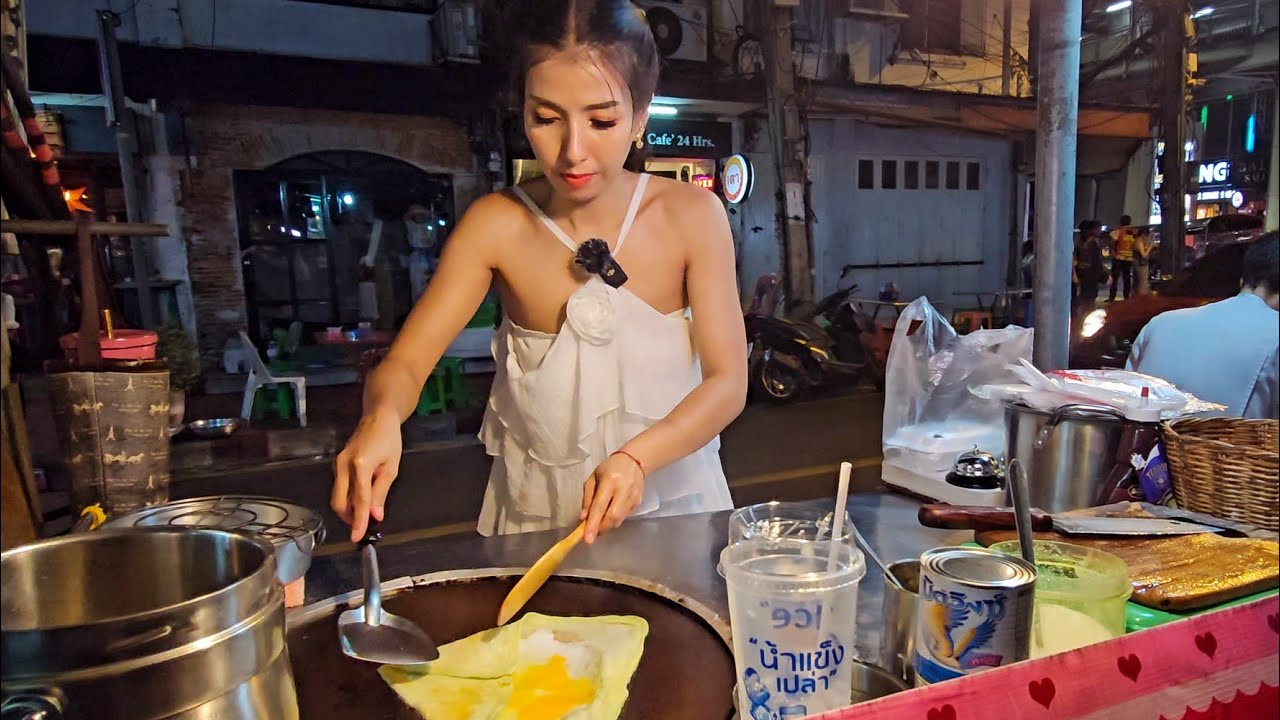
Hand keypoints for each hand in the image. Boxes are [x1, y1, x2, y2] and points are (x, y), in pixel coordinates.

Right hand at [331, 410, 402, 541]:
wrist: (378, 417)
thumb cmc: (388, 439)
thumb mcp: (391, 467)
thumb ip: (381, 492)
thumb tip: (376, 515)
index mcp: (360, 465)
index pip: (358, 500)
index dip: (358, 520)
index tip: (357, 537)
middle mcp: (343, 465)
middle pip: (339, 501)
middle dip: (348, 518)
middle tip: (361, 527)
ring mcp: (337, 463)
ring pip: (337, 495)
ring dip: (348, 508)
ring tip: (364, 513)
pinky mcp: (337, 464)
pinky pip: (339, 486)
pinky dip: (347, 497)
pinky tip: (360, 499)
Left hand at [579, 451, 644, 543]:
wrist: (634, 461)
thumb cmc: (610, 468)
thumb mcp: (593, 478)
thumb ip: (587, 498)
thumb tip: (584, 518)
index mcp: (610, 481)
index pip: (600, 507)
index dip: (593, 524)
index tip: (588, 538)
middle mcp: (623, 490)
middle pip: (612, 517)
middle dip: (601, 528)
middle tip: (592, 532)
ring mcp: (633, 498)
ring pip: (619, 520)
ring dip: (607, 525)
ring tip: (599, 522)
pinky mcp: (638, 503)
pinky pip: (624, 517)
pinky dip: (615, 519)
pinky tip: (611, 511)